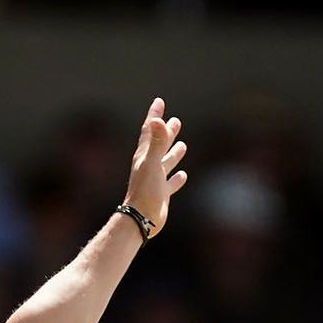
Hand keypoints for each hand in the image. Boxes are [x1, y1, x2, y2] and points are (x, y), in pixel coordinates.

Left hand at [123, 96, 187, 235]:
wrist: (140, 220)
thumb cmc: (145, 192)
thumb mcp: (152, 163)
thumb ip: (156, 142)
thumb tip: (158, 120)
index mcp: (144, 157)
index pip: (149, 131)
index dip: (154, 116)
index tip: (159, 102)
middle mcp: (149, 167)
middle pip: (159, 146)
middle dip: (167, 133)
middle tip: (175, 121)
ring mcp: (155, 182)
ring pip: (166, 163)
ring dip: (173, 154)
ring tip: (182, 145)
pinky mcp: (161, 195)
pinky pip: (170, 184)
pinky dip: (176, 179)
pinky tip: (182, 175)